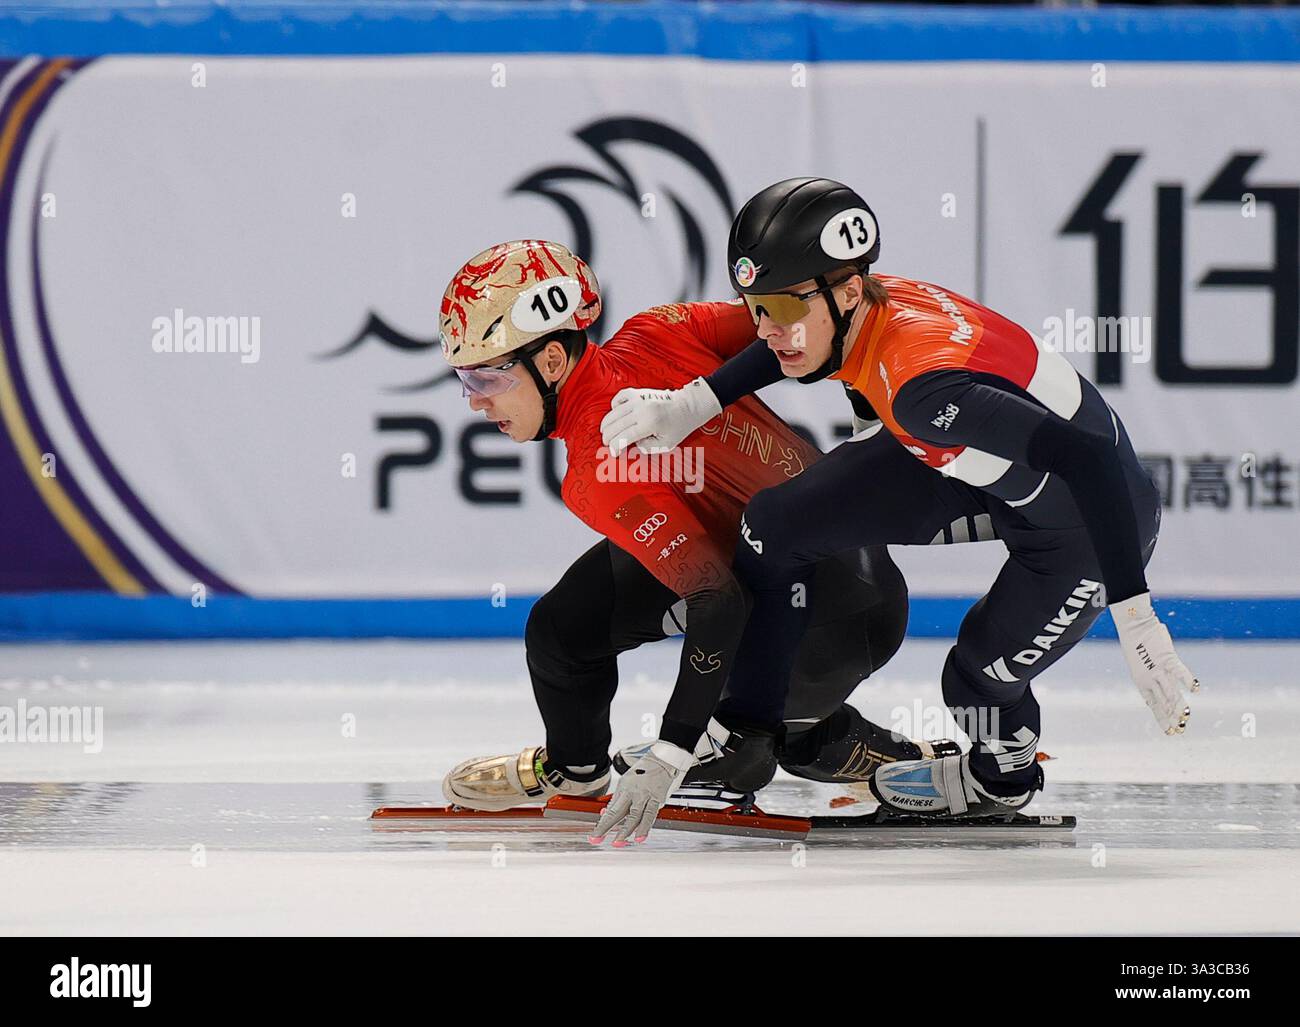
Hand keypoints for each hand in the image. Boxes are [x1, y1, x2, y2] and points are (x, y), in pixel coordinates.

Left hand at [588, 741, 691, 845]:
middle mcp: (633, 793)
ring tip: (618, 842)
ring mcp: (645, 796)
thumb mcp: (626, 783)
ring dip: (626, 831)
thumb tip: (605, 815)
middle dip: (606, 827)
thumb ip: (618, 801)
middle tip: (597, 839)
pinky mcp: (657, 800)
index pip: (610, 809)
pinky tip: (640, 837)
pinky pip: (650, 815)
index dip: (602, 823)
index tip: (595, 835)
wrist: (662, 761)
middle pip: (617, 812)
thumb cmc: (643, 773)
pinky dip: (644, 827)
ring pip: (634, 816)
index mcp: (624, 788)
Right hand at [600, 377, 720, 455]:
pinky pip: (619, 397)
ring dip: (607, 425)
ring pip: (614, 412)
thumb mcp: (666, 445)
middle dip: (608, 437)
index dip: (615, 447)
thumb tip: (630, 444)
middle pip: (615, 425)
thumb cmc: (679, 426)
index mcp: (650, 423)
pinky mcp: (638, 392)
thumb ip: (645, 448)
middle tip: (607, 444)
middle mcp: (642, 409)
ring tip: (606, 433)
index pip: (624, 437)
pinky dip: (614, 407)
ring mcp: (639, 399)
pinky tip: (615, 415)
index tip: (614, 453)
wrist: (687, 406)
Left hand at [1111, 591, 1198, 734]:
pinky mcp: (1166, 658)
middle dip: (1171, 718)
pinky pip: (1179, 671)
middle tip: (1180, 730)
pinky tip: (1195, 689)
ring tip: (1185, 717)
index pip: (1153, 706)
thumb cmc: (1138, 643)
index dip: (1162, 719)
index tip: (1169, 732)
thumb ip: (1153, 675)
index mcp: (1142, 682)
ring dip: (1178, 705)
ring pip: (1170, 692)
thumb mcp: (1141, 663)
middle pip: (1163, 703)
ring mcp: (1157, 670)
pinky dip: (1187, 679)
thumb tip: (1164, 681)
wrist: (1134, 626)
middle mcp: (1149, 679)